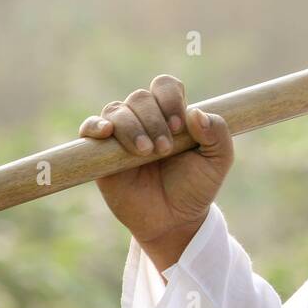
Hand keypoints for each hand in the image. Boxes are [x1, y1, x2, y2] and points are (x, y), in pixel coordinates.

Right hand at [78, 74, 233, 269]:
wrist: (174, 220)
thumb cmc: (196, 187)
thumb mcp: (218, 161)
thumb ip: (218, 133)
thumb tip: (196, 112)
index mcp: (172, 115)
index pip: (166, 86)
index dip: (171, 99)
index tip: (180, 127)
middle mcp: (145, 119)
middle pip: (141, 97)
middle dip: (154, 120)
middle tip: (165, 149)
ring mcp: (121, 135)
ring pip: (117, 110)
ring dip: (132, 127)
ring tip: (147, 152)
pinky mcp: (100, 153)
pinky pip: (89, 128)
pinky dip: (95, 125)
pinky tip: (106, 132)